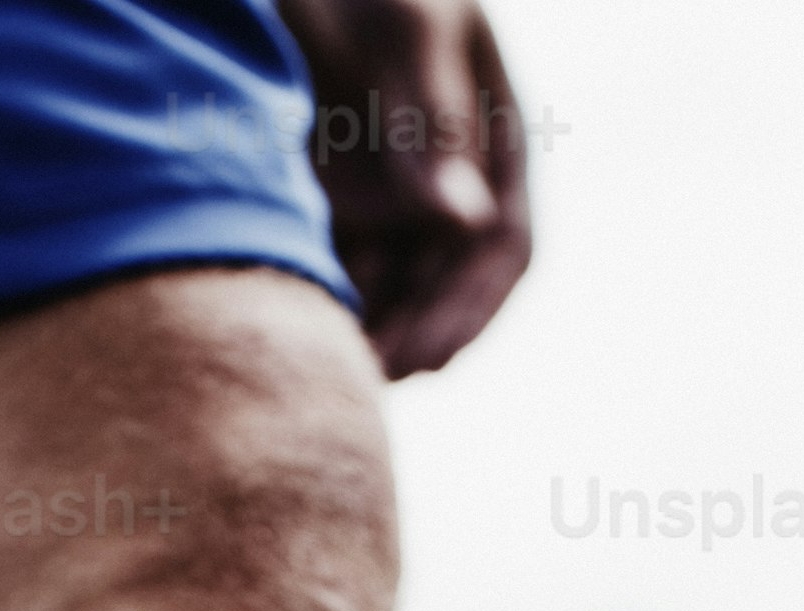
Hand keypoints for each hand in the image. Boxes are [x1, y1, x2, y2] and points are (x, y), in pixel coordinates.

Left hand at [280, 0, 535, 377]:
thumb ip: (432, 120)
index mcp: (495, 142)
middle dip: (415, 340)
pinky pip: (345, 269)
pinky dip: (330, 307)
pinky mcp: (343, 199)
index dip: (471, 311)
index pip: (504, 251)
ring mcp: (398, 194)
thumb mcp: (403, 28)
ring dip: (373, 336)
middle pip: (448, 288)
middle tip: (371, 382)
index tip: (432, 356)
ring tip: (334, 376)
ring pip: (397, 291)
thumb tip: (464, 223)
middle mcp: (453, 181)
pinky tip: (298, 336)